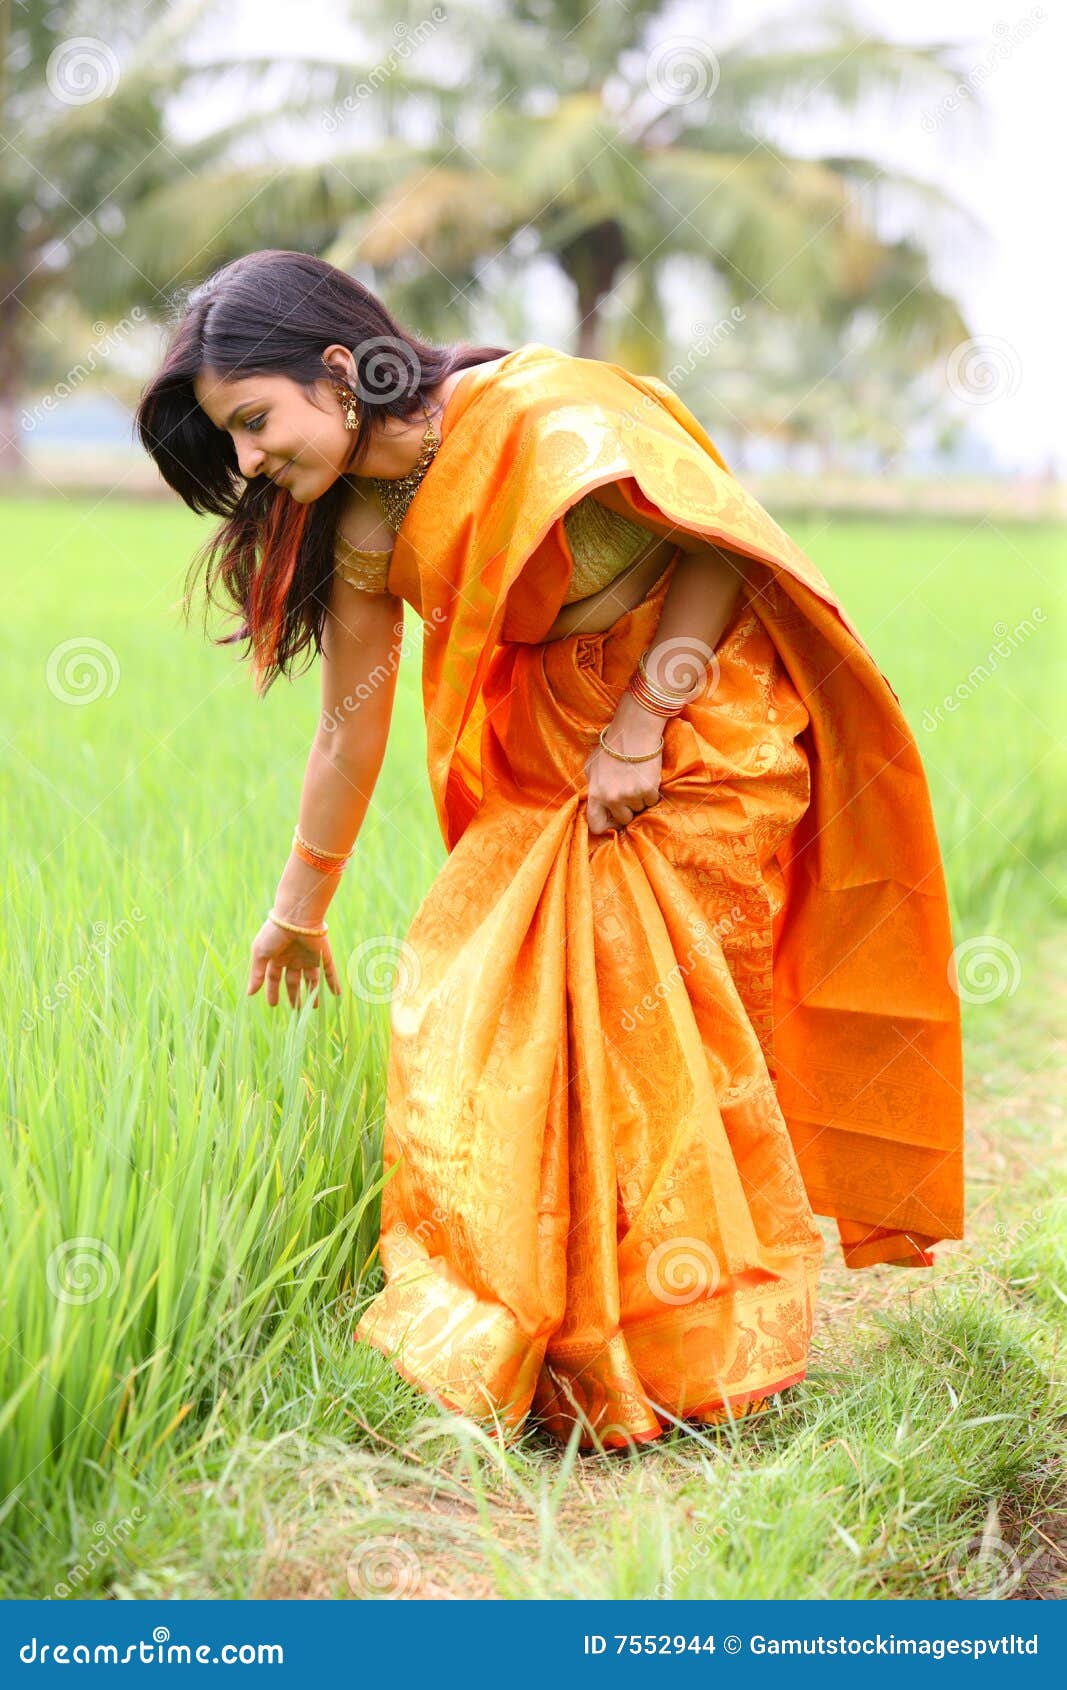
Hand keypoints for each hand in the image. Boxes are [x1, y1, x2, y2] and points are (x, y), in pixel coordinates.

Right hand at [247, 915, 341, 1008]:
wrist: (296, 917)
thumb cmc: (275, 933)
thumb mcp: (261, 954)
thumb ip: (257, 974)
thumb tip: (249, 993)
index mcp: (277, 956)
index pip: (274, 977)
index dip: (273, 991)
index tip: (273, 1004)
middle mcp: (293, 957)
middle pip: (293, 980)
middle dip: (294, 995)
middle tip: (296, 1010)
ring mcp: (309, 957)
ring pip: (311, 979)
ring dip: (313, 992)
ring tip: (313, 1007)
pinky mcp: (323, 955)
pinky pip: (330, 971)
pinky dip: (333, 982)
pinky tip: (337, 994)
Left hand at [583, 713, 664, 835]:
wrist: (633, 732)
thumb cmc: (611, 747)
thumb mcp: (591, 766)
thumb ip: (593, 786)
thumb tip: (596, 800)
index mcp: (595, 794)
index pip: (596, 825)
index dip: (606, 825)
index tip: (612, 819)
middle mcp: (612, 798)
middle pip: (623, 819)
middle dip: (627, 809)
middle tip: (629, 793)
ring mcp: (630, 795)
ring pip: (639, 809)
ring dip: (640, 799)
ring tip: (637, 779)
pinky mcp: (648, 790)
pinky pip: (652, 801)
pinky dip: (651, 792)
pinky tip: (646, 777)